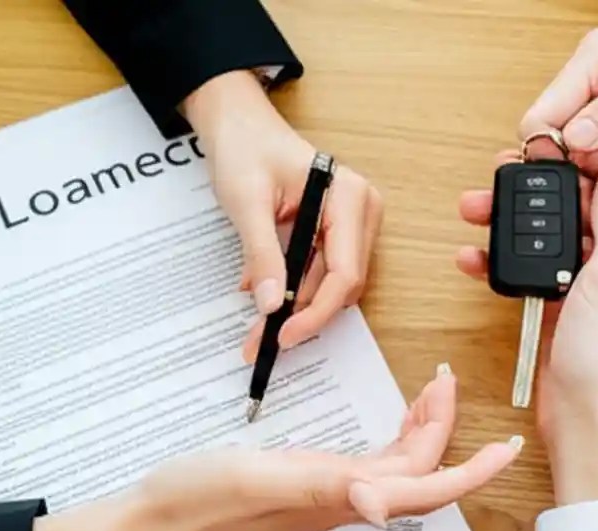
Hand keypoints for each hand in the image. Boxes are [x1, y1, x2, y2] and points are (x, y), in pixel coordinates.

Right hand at [33, 364, 519, 530]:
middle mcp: (344, 497)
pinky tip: (384, 413)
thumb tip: (384, 506)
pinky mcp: (307, 480)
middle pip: (419, 467)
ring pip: (396, 463)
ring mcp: (327, 490)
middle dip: (443, 424)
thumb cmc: (202, 499)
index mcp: (344, 496)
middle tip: (444, 376)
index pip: (427, 486)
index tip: (510, 447)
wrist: (155, 519)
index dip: (473, 470)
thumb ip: (325, 489)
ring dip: (420, 427)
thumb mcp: (261, 478)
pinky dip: (388, 432)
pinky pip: (367, 459)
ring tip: (427, 386)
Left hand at [181, 70, 382, 357]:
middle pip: (342, 284)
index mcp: (349, 197)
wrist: (237, 124)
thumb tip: (272, 305)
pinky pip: (321, 271)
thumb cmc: (244, 148)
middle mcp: (360, 211)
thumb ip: (263, 254)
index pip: (345, 272)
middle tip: (261, 340)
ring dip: (297, 306)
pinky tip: (265, 293)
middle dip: (304, 315)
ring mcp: (352, 222)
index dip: (316, 311)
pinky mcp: (336, 230)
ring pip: (331, 284)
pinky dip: (295, 288)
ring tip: (256, 326)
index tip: (282, 335)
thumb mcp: (247, 202)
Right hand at [458, 149, 597, 503]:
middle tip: (504, 171)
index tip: (557, 144)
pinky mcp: (567, 302)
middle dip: (544, 183)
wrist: (587, 419)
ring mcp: (595, 281)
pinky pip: (535, 266)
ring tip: (476, 210)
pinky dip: (505, 258)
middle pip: (587, 199)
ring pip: (555, 230)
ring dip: (516, 219)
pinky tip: (476, 257)